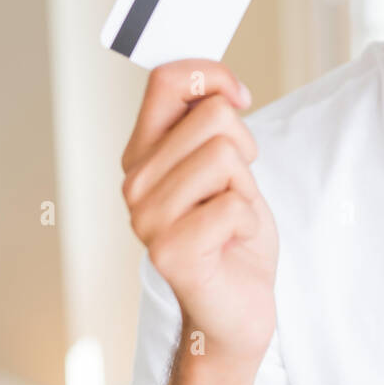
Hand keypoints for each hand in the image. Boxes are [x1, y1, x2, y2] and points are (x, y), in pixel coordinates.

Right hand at [120, 59, 277, 364]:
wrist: (237, 307)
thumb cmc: (233, 234)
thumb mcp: (224, 165)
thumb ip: (209, 123)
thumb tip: (222, 85)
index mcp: (142, 154)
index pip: (166, 80)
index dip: (213, 77)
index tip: (239, 99)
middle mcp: (134, 183)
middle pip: (213, 116)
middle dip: (244, 150)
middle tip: (233, 190)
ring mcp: (147, 218)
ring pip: (226, 155)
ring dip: (246, 189)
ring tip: (229, 219)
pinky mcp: (170, 252)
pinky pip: (235, 204)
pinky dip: (249, 223)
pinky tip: (232, 244)